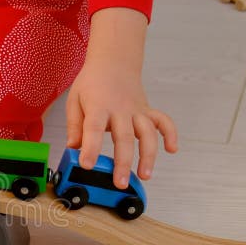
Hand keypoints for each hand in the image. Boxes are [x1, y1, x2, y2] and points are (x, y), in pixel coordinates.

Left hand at [66, 8, 177, 189]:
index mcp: (98, 107)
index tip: (87, 165)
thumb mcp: (74, 101)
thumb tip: (73, 149)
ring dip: (148, 155)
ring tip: (145, 175)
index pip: (94, 129)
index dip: (91, 148)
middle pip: (124, 137)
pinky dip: (171, 134)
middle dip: (123, 162)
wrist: (113, 62)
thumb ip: (75, 126)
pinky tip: (172, 149)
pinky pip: (163, 121)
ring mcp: (136, 110)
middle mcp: (120, 109)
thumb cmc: (92, 84)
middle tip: (120, 182)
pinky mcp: (147, 111)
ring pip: (147, 133)